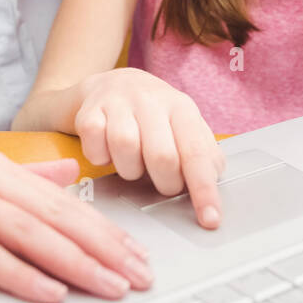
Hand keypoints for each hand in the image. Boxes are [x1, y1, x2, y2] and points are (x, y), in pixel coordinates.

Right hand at [0, 153, 153, 302]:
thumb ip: (22, 180)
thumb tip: (70, 175)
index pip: (63, 202)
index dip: (104, 230)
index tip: (136, 255)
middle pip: (53, 216)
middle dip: (101, 248)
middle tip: (136, 275)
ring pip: (25, 232)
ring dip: (72, 263)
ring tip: (106, 285)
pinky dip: (18, 273)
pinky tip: (47, 290)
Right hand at [72, 68, 225, 228]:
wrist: (114, 82)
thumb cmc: (155, 113)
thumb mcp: (184, 124)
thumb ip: (202, 151)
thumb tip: (213, 178)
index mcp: (180, 107)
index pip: (196, 153)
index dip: (203, 190)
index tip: (209, 219)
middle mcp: (150, 101)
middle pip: (162, 156)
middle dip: (166, 183)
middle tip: (165, 183)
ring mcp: (117, 104)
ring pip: (126, 149)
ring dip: (131, 170)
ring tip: (135, 164)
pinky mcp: (88, 113)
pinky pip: (95, 148)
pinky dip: (101, 160)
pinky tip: (109, 153)